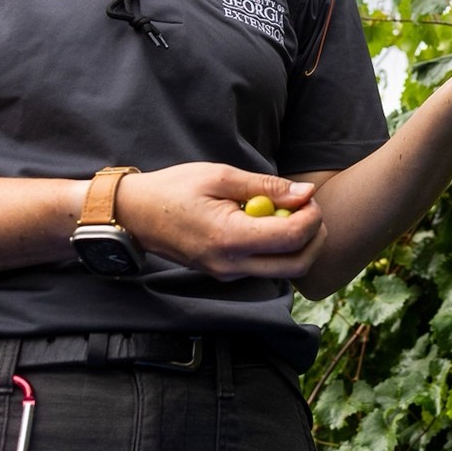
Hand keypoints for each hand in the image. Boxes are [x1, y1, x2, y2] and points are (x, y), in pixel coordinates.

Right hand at [115, 162, 324, 280]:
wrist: (137, 214)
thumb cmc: (174, 189)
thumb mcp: (220, 176)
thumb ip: (265, 186)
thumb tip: (305, 192)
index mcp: (230, 238)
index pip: (291, 239)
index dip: (310, 217)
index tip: (307, 196)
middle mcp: (231, 265)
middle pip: (297, 265)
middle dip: (314, 237)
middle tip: (307, 207)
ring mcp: (227, 274)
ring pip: (284, 270)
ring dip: (298, 244)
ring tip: (285, 211)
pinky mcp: (225, 273)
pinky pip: (264, 267)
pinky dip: (277, 248)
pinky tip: (265, 222)